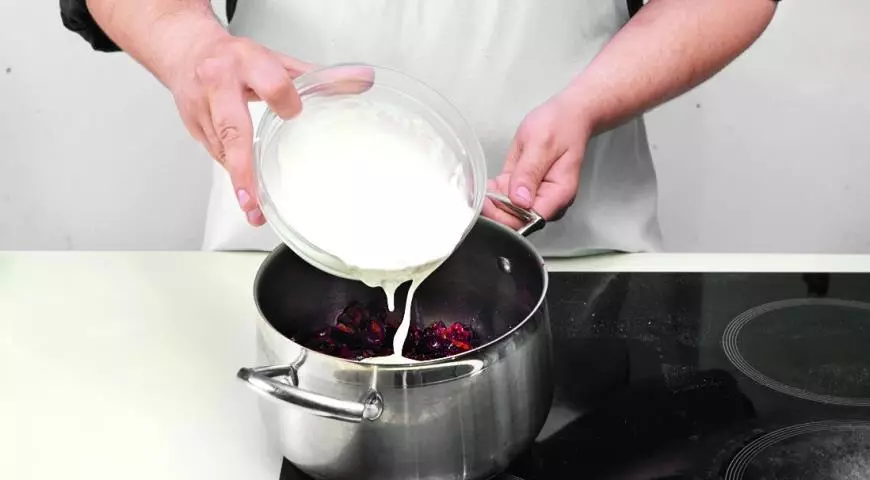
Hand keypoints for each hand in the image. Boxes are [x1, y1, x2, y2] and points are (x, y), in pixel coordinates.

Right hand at [167, 32, 312, 225]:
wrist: (185, 50)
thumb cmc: (235, 59)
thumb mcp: (278, 60)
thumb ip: (319, 76)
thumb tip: (364, 80)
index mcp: (246, 63)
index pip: (271, 84)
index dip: (285, 100)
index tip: (294, 112)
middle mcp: (219, 86)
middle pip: (233, 129)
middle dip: (243, 168)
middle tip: (253, 200)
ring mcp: (202, 109)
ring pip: (223, 149)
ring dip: (240, 182)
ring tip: (255, 211)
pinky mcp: (193, 128)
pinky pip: (216, 154)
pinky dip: (233, 174)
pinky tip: (246, 194)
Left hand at [483, 91, 593, 229]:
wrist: (568, 116)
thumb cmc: (560, 126)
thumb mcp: (541, 144)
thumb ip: (529, 173)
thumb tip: (520, 200)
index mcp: (558, 194)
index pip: (529, 220)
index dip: (505, 216)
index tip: (488, 201)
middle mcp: (549, 201)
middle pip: (518, 221)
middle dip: (495, 209)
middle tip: (480, 191)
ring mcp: (538, 196)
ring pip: (509, 212)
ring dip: (493, 202)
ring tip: (481, 186)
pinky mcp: (527, 189)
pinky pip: (508, 199)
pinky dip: (495, 194)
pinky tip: (487, 184)